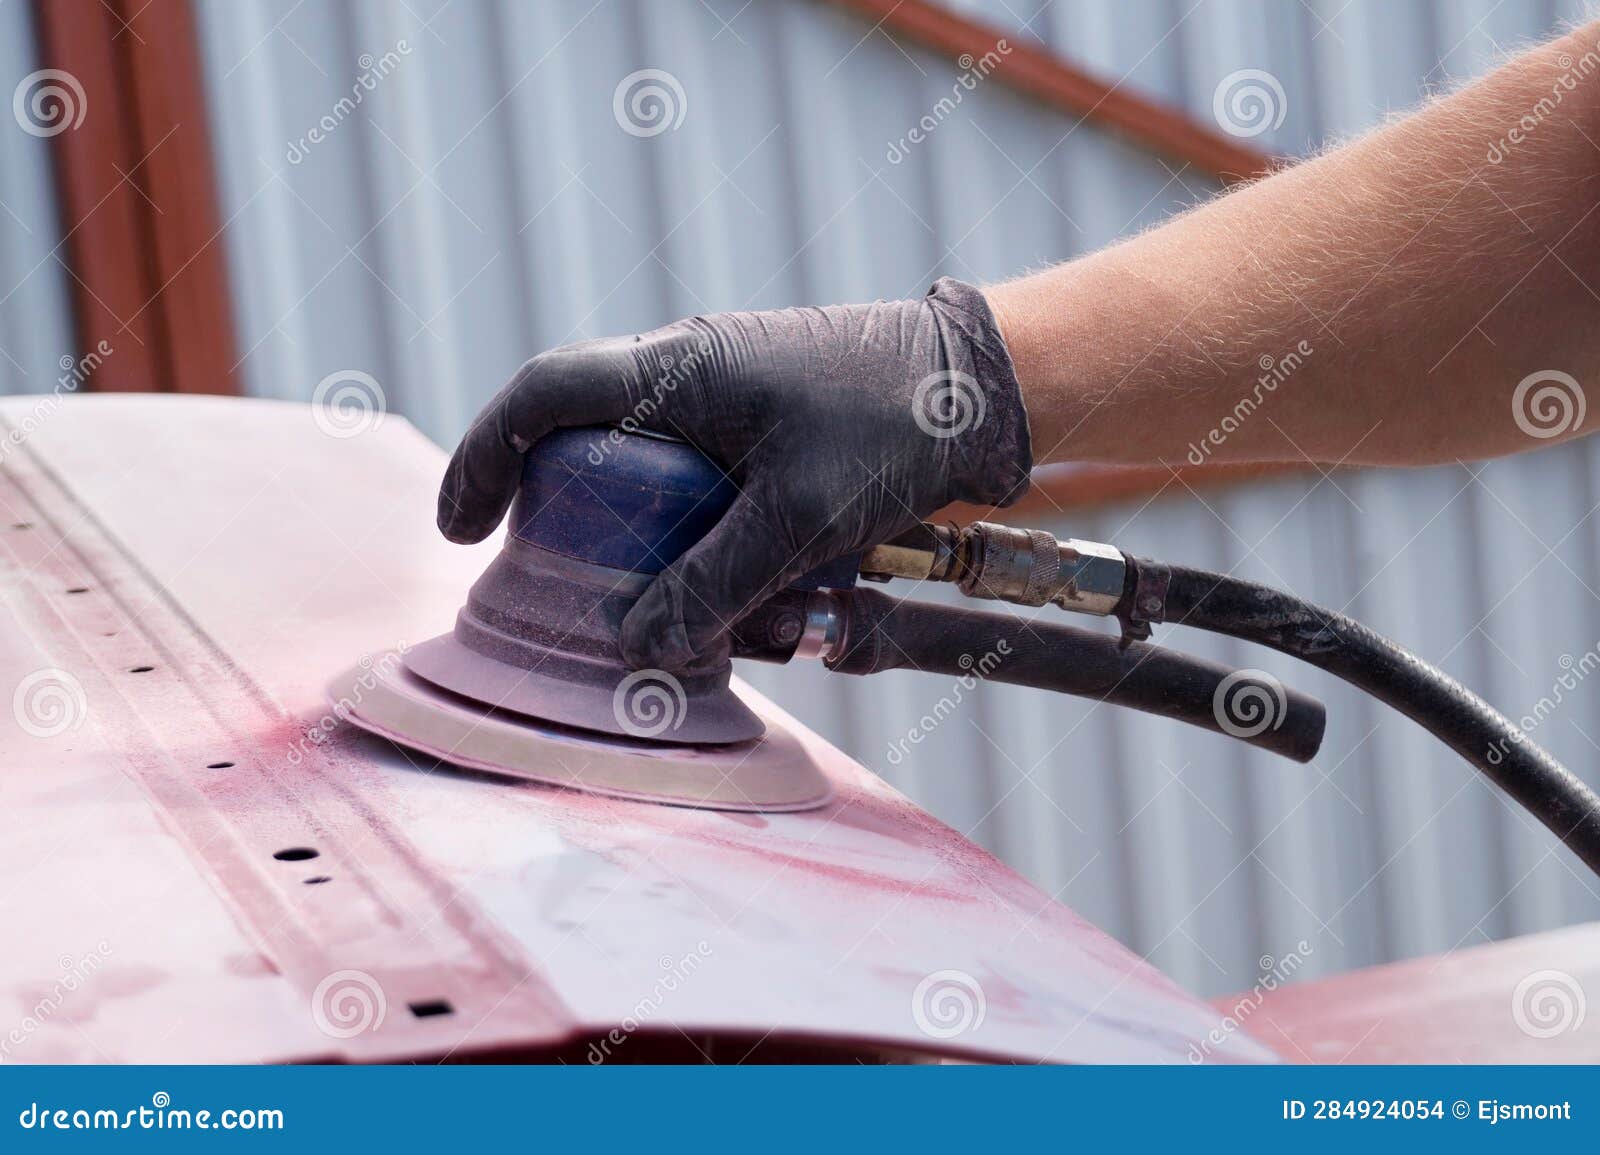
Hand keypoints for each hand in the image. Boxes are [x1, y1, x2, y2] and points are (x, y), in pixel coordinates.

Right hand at [437, 277, 1031, 671]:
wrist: (993, 387)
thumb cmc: (896, 424)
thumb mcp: (801, 514)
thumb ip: (717, 582)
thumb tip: (638, 647)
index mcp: (676, 371)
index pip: (540, 395)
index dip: (485, 457)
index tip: (462, 528)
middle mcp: (693, 384)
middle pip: (596, 458)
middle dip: (593, 537)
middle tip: (598, 602)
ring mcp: (736, 415)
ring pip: (668, 495)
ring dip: (687, 561)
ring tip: (738, 617)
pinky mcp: (777, 447)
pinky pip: (725, 505)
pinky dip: (739, 556)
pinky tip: (790, 600)